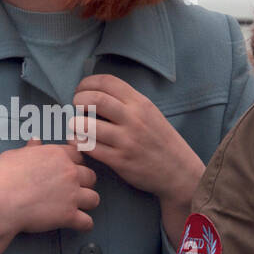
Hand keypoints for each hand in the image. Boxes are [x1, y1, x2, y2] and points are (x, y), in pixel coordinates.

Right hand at [0, 137, 99, 236]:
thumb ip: (29, 149)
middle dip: (84, 184)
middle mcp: (69, 172)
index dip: (74, 164)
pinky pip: (87, 222)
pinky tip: (77, 225)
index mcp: (57, 155)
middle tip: (72, 190)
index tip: (68, 170)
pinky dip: (83, 225)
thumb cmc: (1, 178)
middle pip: (90, 176)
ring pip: (94, 199)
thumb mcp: (13, 156)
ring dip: (87, 203)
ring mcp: (71, 194)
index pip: (78, 155)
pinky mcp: (69, 215)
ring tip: (78, 208)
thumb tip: (35, 141)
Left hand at [71, 75, 203, 240]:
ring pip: (87, 125)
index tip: (81, 90)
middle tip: (75, 106)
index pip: (107, 82)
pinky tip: (79, 141)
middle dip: (78, 100)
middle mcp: (134, 119)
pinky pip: (90, 148)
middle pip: (95, 99)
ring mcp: (126, 141)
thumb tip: (96, 92)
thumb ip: (127, 102)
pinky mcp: (120, 161)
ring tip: (76, 125)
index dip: (87, 83)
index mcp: (140, 103)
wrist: (179, 171)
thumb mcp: (150, 113)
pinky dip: (78, 142)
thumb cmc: (160, 140)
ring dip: (75, 123)